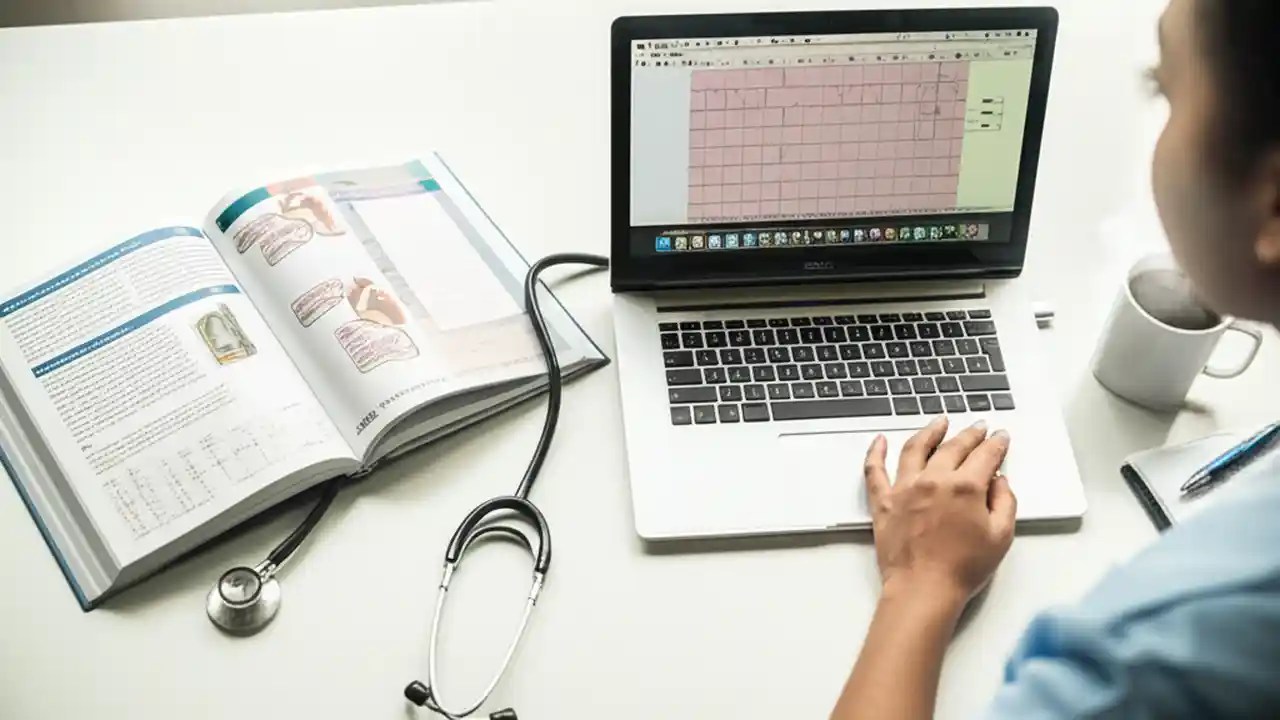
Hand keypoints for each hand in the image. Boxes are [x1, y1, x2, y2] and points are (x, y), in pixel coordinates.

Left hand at [863, 417, 1016, 608]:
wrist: (923, 589)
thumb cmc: (962, 568)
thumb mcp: (1000, 537)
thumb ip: (1005, 502)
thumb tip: (1000, 481)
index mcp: (965, 487)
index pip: (985, 456)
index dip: (996, 444)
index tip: (1000, 437)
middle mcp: (933, 480)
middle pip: (953, 447)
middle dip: (969, 434)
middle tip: (978, 427)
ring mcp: (905, 488)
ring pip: (915, 448)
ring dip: (929, 432)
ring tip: (939, 422)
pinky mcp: (883, 502)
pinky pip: (874, 471)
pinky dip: (875, 453)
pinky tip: (878, 440)